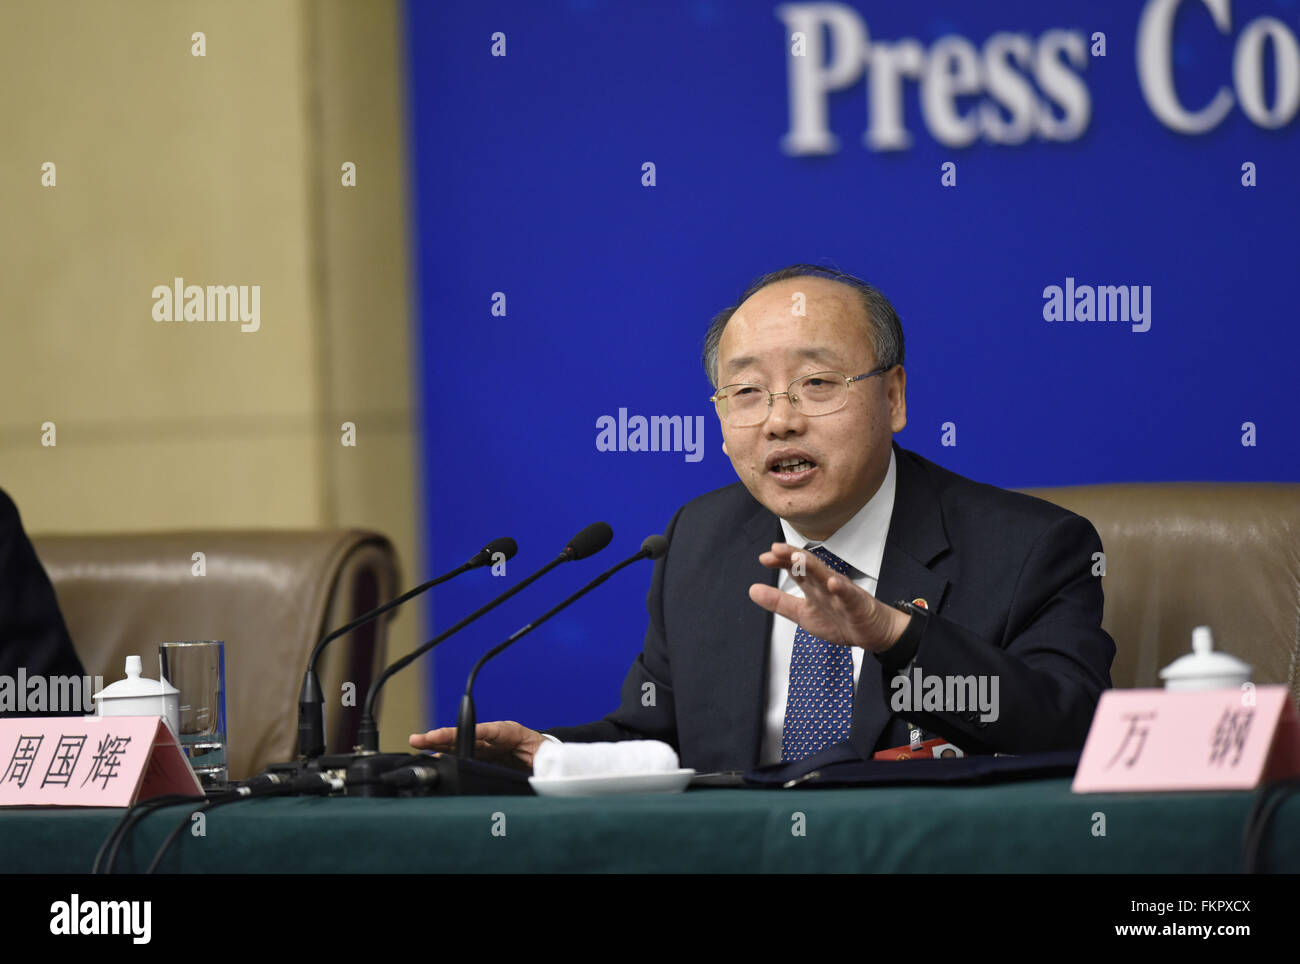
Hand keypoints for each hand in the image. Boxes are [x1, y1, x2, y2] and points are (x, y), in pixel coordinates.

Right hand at [408, 720, 546, 768]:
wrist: (550, 762)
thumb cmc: (549, 758)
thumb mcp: (548, 759)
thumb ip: (542, 764)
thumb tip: (539, 769)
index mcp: (513, 733)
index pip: (489, 731)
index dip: (468, 734)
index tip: (449, 736)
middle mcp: (496, 738)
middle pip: (467, 736)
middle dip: (444, 736)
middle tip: (421, 738)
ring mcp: (488, 748)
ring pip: (461, 744)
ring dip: (440, 745)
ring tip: (419, 744)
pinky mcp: (483, 758)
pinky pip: (463, 756)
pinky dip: (448, 758)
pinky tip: (433, 759)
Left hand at [748, 542, 909, 653]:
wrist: (873, 633)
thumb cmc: (840, 620)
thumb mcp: (802, 613)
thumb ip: (778, 602)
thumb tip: (752, 590)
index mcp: (813, 586)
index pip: (795, 569)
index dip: (780, 561)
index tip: (764, 558)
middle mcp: (825, 584)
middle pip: (808, 567)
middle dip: (792, 557)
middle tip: (776, 549)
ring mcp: (841, 593)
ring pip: (826, 576)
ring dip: (812, 566)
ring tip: (798, 558)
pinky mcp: (856, 604)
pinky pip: (848, 595)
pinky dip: (841, 588)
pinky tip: (832, 582)